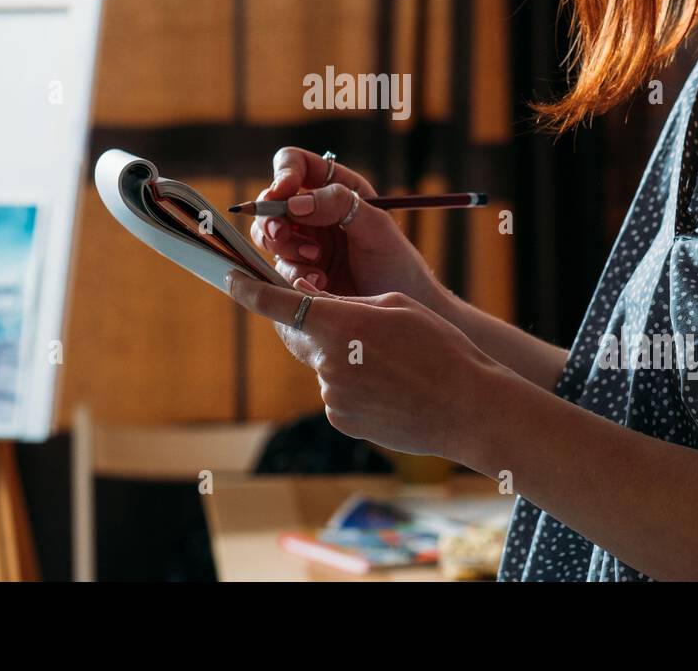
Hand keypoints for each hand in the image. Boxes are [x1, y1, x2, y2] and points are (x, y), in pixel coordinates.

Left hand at [224, 271, 502, 460]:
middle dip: (309, 324)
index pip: (276, 304)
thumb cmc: (438, 347)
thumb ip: (346, 303)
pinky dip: (354, 384)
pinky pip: (337, 392)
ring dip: (343, 357)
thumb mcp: (394, 305)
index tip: (231, 278)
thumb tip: (311, 304)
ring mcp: (332, 395)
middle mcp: (326, 361)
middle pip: (299, 335)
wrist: (466, 407)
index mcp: (339, 323)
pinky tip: (390, 387)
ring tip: (392, 362)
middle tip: (339, 319)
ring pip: (323, 364)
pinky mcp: (342, 419)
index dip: (248, 289)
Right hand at [248, 147, 452, 314]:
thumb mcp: (376, 227)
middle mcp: (315, 213)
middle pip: (273, 202)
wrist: (400, 315)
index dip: (284, 173)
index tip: (281, 193)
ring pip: (268, 235)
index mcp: (336, 188)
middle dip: (272, 217)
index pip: (297, 164)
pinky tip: (321, 282)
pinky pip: (277, 268)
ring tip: (316, 260)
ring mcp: (304, 244)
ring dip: (285, 247)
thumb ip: (339, 205)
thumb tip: (295, 202)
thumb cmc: (398, 264)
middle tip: (281, 235)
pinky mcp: (299, 274)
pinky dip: (293, 274)